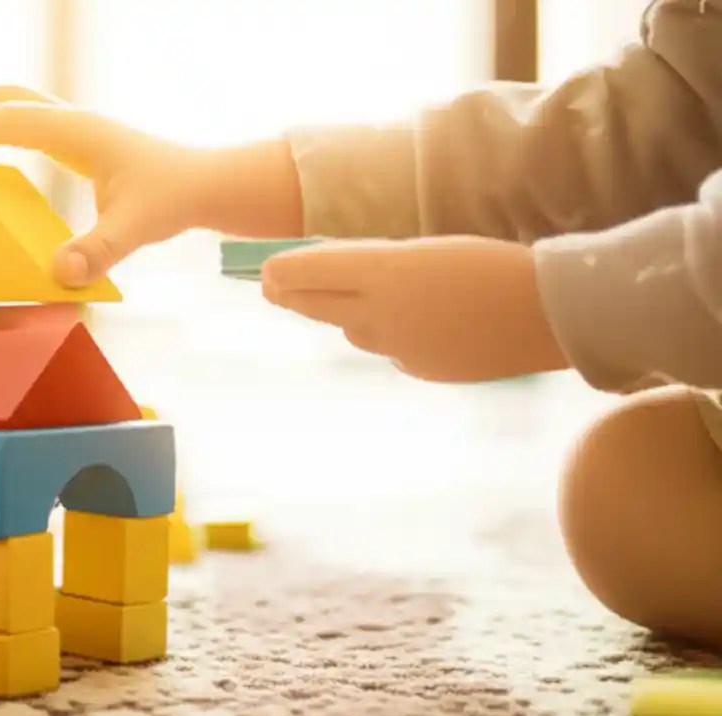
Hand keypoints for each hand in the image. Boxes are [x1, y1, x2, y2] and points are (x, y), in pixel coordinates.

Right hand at [0, 85, 212, 286]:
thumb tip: (59, 273)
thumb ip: (98, 249)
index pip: (5, 121)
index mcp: (77, 131)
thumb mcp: (136, 228)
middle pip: (4, 96)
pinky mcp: (82, 139)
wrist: (207, 184)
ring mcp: (78, 126)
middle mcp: (73, 119)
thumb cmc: (173, 200)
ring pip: (15, 101)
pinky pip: (28, 119)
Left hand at [261, 236, 569, 381]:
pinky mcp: (419, 368)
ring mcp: (397, 347)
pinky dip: (390, 335)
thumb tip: (351, 281)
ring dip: (344, 313)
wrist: (548, 313)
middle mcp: (379, 313)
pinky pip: (391, 348)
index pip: (312, 270)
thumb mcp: (431, 249)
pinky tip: (412, 322)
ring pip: (354, 328)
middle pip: (318, 304)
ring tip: (334, 299)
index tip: (265, 270)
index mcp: (383, 271)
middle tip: (271, 286)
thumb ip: (382, 266)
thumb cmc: (496, 264)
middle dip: (293, 294)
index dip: (285, 270)